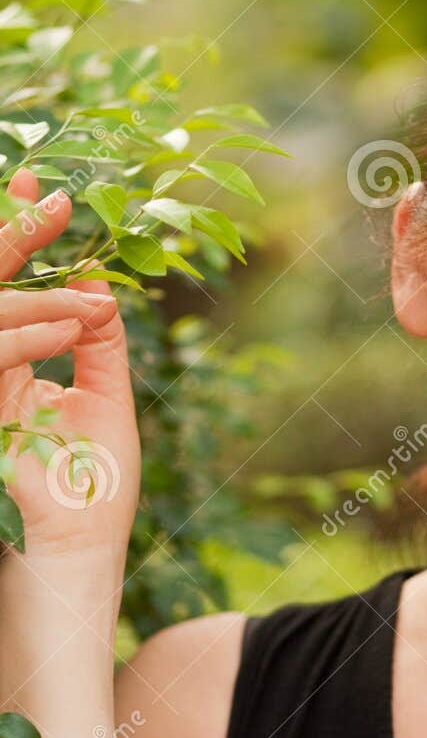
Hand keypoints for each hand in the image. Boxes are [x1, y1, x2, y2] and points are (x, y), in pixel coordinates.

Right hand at [0, 167, 139, 567]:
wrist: (78, 550)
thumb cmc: (93, 485)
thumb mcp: (106, 398)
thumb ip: (99, 342)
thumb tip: (98, 283)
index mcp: (10, 364)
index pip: (7, 286)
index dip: (18, 233)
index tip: (42, 187)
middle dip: (10, 233)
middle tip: (44, 192)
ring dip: (41, 298)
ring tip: (89, 296)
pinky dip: (33, 334)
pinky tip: (72, 324)